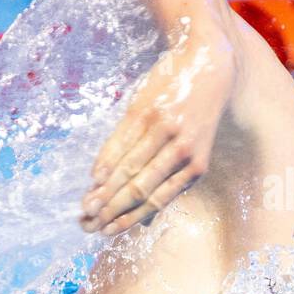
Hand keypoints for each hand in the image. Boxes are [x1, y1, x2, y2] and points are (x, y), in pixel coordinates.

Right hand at [81, 31, 236, 234]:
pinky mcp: (147, 111)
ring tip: (86, 207)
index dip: (129, 219)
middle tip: (88, 225)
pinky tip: (94, 178)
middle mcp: (182, 151)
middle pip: (139, 189)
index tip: (107, 232)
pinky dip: (105, 162)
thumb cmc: (198, 110)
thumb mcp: (196, 146)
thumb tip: (147, 216)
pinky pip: (121, 142)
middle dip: (112, 211)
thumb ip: (173, 177)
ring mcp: (164, 130)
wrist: (207, 61)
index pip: (157, 201)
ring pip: (128, 169)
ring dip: (104, 191)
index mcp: (196, 166)